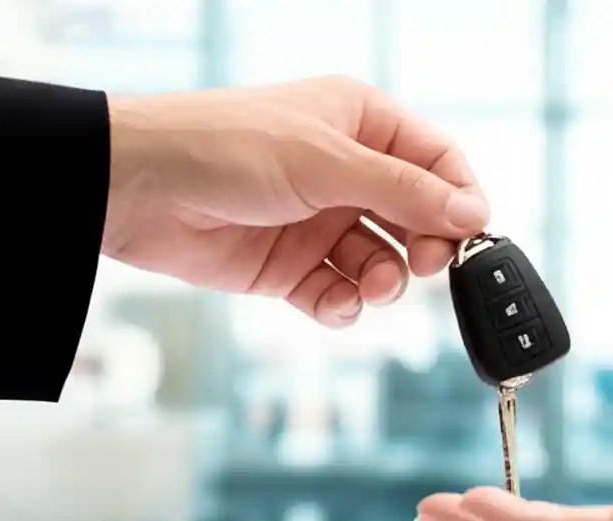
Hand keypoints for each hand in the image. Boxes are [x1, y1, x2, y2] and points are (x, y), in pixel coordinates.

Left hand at [101, 76, 488, 327]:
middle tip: (425, 266)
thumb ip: (403, 192)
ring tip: (371, 288)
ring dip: (384, 280)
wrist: (139, 189)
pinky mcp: (290, 266)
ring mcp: (319, 221)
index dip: (459, 197)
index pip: (436, 160)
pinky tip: (334, 305)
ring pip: (381, 261)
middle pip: (416, 217)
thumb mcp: (327, 162)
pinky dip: (343, 305)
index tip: (473, 235)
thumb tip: (471, 213)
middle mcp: (346, 171)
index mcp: (361, 123)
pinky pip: (337, 292)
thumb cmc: (227, 147)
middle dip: (425, 246)